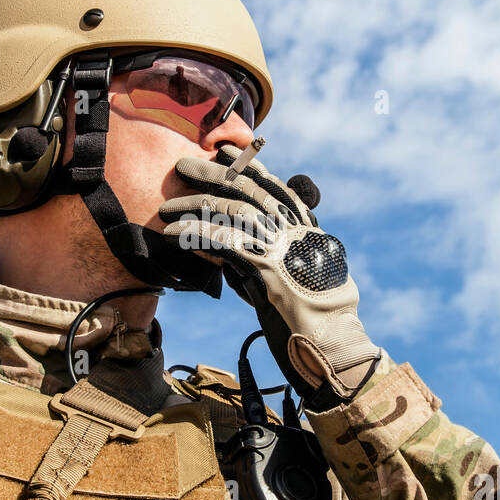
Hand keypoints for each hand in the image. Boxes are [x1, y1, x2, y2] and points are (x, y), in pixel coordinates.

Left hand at [159, 146, 380, 407]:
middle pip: (249, 189)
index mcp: (306, 230)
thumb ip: (263, 260)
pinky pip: (222, 240)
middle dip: (211, 175)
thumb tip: (225, 253)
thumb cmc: (312, 323)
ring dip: (194, 206)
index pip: (273, 186)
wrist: (331, 348)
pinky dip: (193, 233)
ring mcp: (283, 246)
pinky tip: (173, 234)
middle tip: (183, 166)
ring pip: (232, 210)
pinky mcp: (267, 267)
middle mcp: (295, 231)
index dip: (247, 166)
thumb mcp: (293, 280)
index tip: (224, 151)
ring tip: (167, 207)